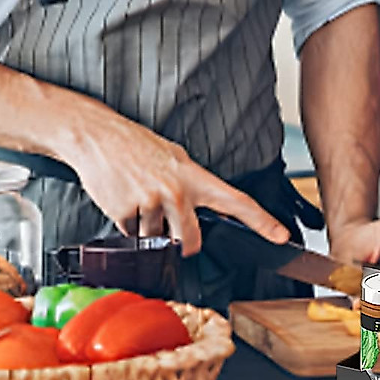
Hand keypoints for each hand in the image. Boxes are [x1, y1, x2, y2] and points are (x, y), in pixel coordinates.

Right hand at [64, 111, 288, 256]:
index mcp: (195, 176)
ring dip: (147, 227)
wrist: (98, 136)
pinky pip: (131, 235)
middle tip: (168, 222)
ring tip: (138, 195)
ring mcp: (151, 203)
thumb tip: (199, 211)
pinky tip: (123, 199)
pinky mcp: (125, 213)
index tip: (281, 236)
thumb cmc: (137, 146)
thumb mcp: (174, 158)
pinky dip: (127, 224)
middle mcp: (177, 191)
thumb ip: (191, 186)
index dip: (262, 221)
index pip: (237, 201)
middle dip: (182, 242)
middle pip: (191, 240)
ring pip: (155, 239)